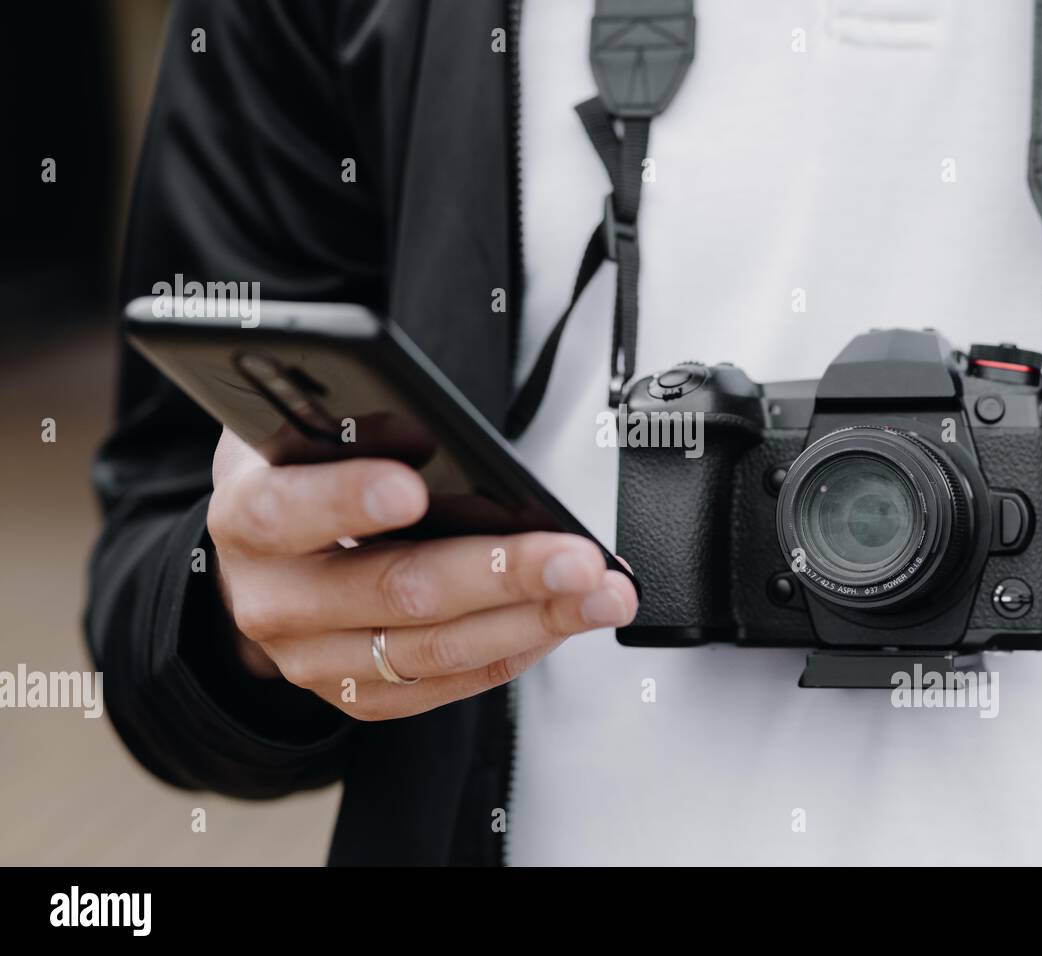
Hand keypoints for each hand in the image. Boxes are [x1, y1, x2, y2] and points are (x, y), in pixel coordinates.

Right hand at [206, 428, 636, 719]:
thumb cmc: (301, 480)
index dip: (347, 501)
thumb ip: (352, 425)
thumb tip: (424, 432)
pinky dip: (515, 650)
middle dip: (502, 574)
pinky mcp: (357, 694)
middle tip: (575, 558)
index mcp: (251, 518)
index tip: (411, 489)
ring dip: (533, 621)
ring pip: (434, 652)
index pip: (287, 510)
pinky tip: (561, 621)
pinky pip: (446, 686)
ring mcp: (315, 659)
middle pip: (397, 592)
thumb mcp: (308, 431)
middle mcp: (275, 601)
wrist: (265, 565)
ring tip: (599, 594)